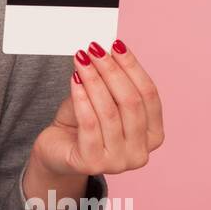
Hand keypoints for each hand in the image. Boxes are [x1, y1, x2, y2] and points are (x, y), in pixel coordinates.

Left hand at [30, 39, 163, 180]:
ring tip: (81, 61)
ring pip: (110, 112)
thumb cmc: (83, 124)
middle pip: (131, 102)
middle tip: (94, 50)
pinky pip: (90, 124)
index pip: (149, 95)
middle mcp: (141, 153)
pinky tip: (75, 81)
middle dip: (112, 71)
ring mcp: (119, 162)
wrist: (57, 150)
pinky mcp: (92, 163)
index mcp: (153, 135)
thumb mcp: (102, 100)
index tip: (116, 45)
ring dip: (94, 80)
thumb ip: (110, 81)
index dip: (133, 67)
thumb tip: (108, 50)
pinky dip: (82, 98)